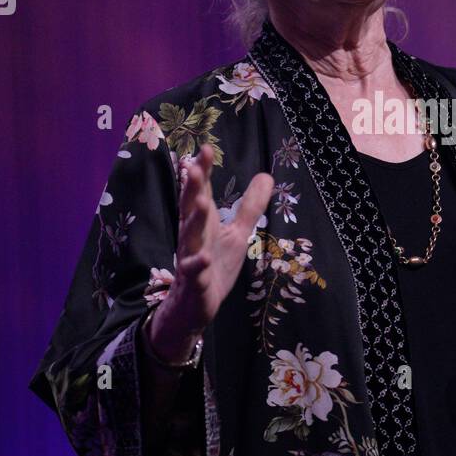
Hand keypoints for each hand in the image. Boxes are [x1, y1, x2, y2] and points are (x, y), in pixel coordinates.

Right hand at [146, 144, 272, 359]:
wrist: (193, 307)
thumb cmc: (214, 265)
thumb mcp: (236, 233)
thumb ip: (249, 206)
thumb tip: (266, 176)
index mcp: (202, 224)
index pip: (199, 193)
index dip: (202, 172)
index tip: (205, 149)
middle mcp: (193, 237)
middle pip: (190, 209)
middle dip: (192, 189)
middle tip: (194, 167)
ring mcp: (191, 259)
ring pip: (189, 238)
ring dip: (194, 221)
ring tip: (200, 203)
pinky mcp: (194, 283)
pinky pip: (194, 273)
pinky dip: (197, 266)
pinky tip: (202, 258)